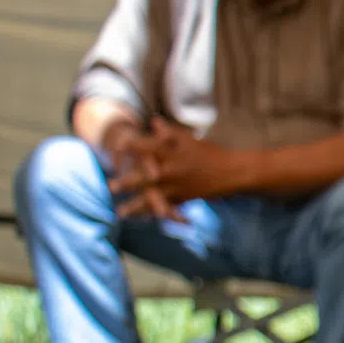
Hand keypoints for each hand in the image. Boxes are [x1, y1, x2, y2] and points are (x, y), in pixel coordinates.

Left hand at [109, 118, 244, 211]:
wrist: (233, 172)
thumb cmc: (212, 153)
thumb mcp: (190, 140)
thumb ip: (170, 133)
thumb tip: (153, 122)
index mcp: (173, 153)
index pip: (146, 148)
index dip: (132, 147)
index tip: (118, 147)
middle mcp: (172, 170)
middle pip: (143, 177)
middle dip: (126, 183)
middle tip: (111, 187)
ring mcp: (177, 186)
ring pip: (151, 197)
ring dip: (135, 206)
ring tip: (120, 213)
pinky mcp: (184, 198)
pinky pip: (165, 208)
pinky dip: (153, 214)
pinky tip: (143, 220)